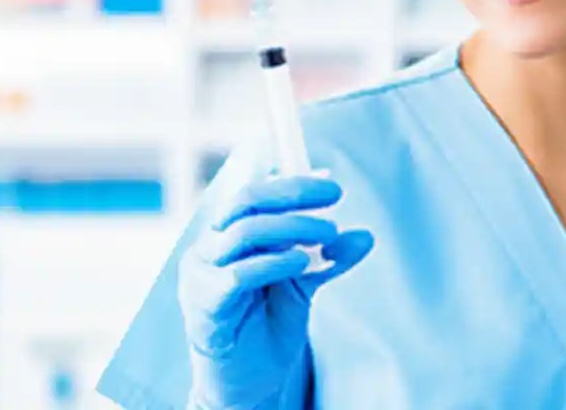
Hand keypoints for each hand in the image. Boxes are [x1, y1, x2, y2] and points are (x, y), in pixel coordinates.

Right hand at [178, 173, 373, 409]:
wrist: (248, 381)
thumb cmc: (266, 326)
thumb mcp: (304, 284)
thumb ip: (329, 259)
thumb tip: (364, 235)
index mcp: (227, 235)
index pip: (255, 193)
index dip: (292, 183)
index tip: (332, 186)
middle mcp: (209, 248)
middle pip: (246, 202)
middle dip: (293, 195)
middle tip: (333, 200)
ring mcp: (201, 275)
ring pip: (245, 233)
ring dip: (291, 227)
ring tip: (328, 234)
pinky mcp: (204, 305)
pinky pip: (238, 275)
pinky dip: (273, 263)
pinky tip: (302, 262)